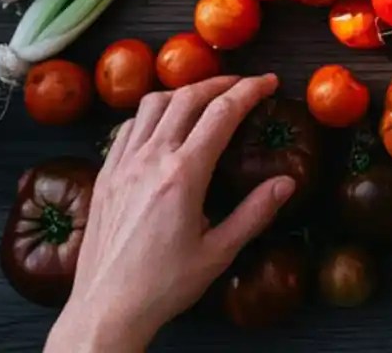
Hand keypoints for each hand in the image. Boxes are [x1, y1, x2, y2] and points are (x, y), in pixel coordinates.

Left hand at [46, 75, 292, 351]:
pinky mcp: (104, 175)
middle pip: (187, 98)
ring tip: (205, 96)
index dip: (249, 91)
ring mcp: (122, 165)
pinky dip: (151, 114)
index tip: (268, 83)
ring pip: (151, 105)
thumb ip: (255, 213)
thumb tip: (286, 182)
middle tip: (245, 83)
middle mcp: (149, 160)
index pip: (221, 114)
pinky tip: (163, 124)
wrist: (107, 308)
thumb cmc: (164, 285)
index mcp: (183, 175)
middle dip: (220, 82)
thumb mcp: (219, 252)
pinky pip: (127, 128)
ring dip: (183, 91)